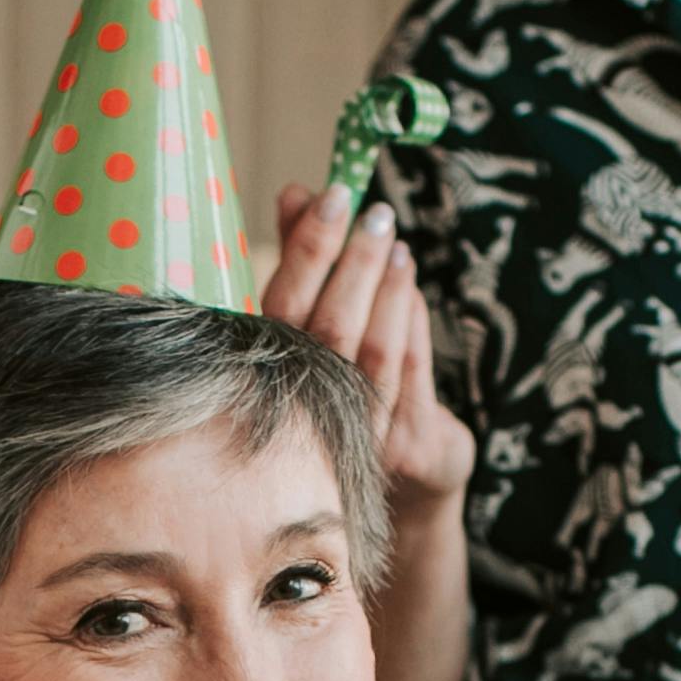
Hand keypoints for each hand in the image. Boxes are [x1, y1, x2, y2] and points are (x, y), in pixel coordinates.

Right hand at [261, 184, 472, 514]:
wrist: (397, 488)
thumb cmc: (342, 388)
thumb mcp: (316, 326)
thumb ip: (303, 261)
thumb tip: (294, 192)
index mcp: (268, 375)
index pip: (281, 306)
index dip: (304, 248)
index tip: (325, 196)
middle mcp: (304, 408)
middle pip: (329, 328)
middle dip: (353, 263)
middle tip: (374, 213)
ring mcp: (353, 432)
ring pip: (371, 352)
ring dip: (387, 289)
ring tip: (397, 244)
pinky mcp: (402, 447)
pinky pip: (409, 374)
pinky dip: (411, 324)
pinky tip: (411, 286)